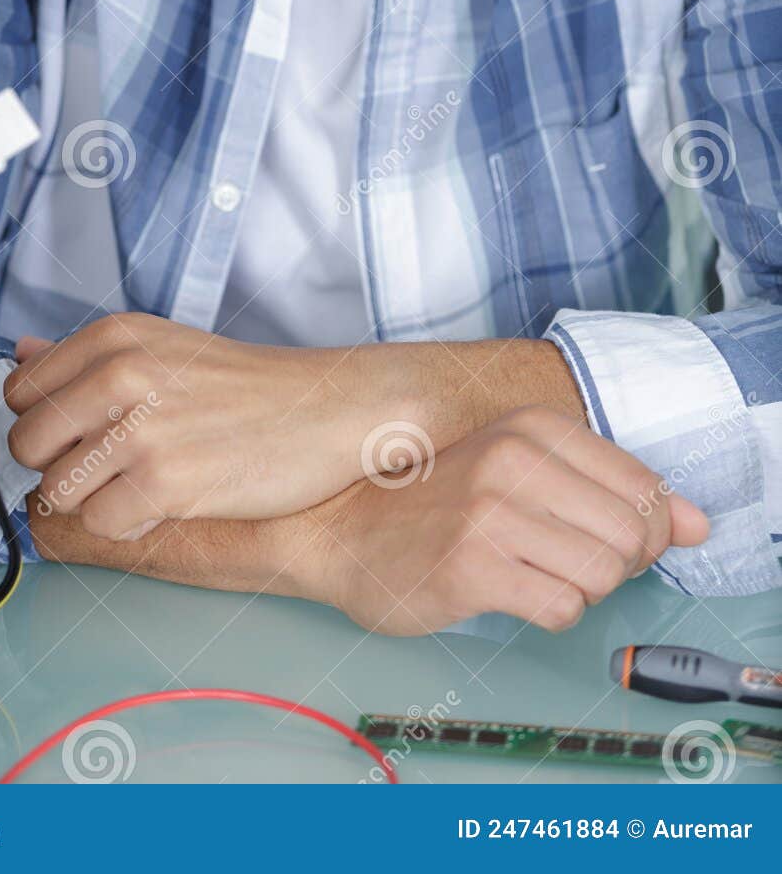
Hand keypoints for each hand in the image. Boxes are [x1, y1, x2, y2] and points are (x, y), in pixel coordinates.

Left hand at [4, 311, 433, 537]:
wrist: (328, 411)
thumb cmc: (250, 386)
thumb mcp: (164, 348)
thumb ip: (88, 357)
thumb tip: (21, 355)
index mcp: (114, 337)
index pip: (20, 391)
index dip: (43, 422)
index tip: (77, 433)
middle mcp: (119, 375)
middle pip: (26, 445)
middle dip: (59, 466)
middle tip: (110, 468)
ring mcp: (140, 431)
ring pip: (56, 492)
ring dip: (91, 500)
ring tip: (141, 485)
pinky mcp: (164, 484)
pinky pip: (98, 524)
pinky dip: (125, 525)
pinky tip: (163, 505)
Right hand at [302, 407, 709, 636]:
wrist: (339, 529)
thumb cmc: (434, 502)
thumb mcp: (523, 472)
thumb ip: (615, 490)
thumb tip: (699, 525)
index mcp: (532, 426)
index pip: (644, 487)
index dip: (643, 530)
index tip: (605, 537)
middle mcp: (515, 459)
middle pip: (631, 536)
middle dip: (614, 565)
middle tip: (562, 560)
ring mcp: (491, 513)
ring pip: (602, 576)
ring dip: (580, 591)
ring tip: (534, 574)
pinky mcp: (472, 567)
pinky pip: (562, 609)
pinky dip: (550, 613)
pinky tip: (510, 592)